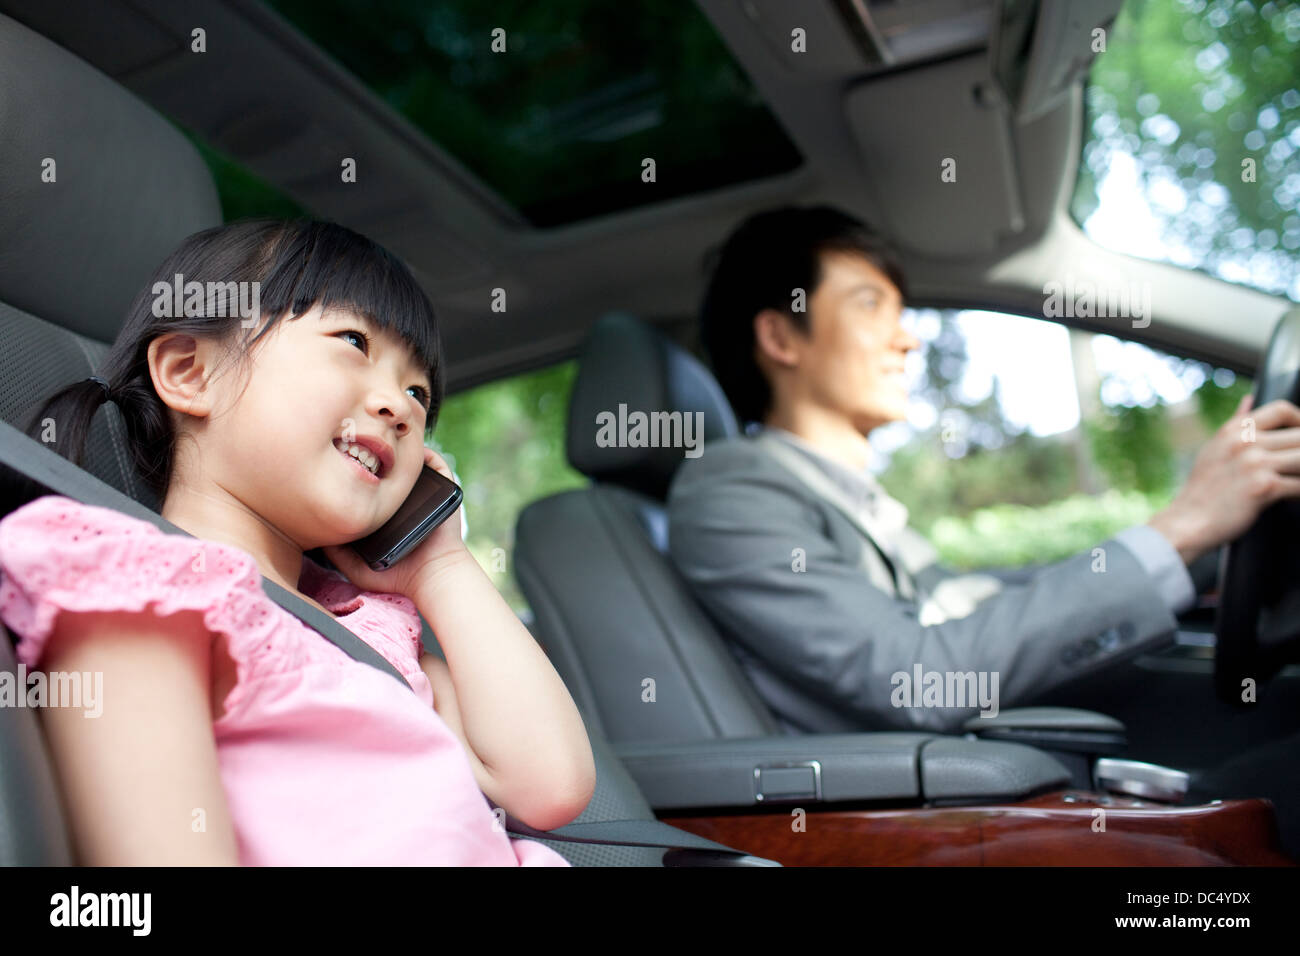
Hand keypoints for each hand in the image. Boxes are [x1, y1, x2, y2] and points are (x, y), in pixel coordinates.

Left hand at [321, 446, 467, 599]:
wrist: (432, 576)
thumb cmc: (397, 576)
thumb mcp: (357, 567)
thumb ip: (337, 553)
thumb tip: (316, 532)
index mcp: (389, 515)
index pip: (373, 488)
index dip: (359, 476)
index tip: (340, 466)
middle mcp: (407, 503)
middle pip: (392, 473)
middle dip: (377, 460)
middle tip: (357, 449)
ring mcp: (427, 495)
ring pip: (412, 465)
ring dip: (399, 454)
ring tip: (380, 445)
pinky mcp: (446, 491)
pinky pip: (436, 464)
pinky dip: (424, 452)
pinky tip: (407, 450)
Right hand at [1149, 394, 1299, 564]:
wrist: (1187, 522)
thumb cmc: (1202, 490)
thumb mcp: (1213, 448)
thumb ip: (1235, 423)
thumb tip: (1249, 400)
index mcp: (1234, 430)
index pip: (1282, 409)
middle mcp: (1245, 442)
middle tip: (1296, 466)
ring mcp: (1255, 463)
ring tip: (1294, 480)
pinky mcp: (1264, 487)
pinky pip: (1299, 486)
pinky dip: (1299, 493)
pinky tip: (1292, 497)